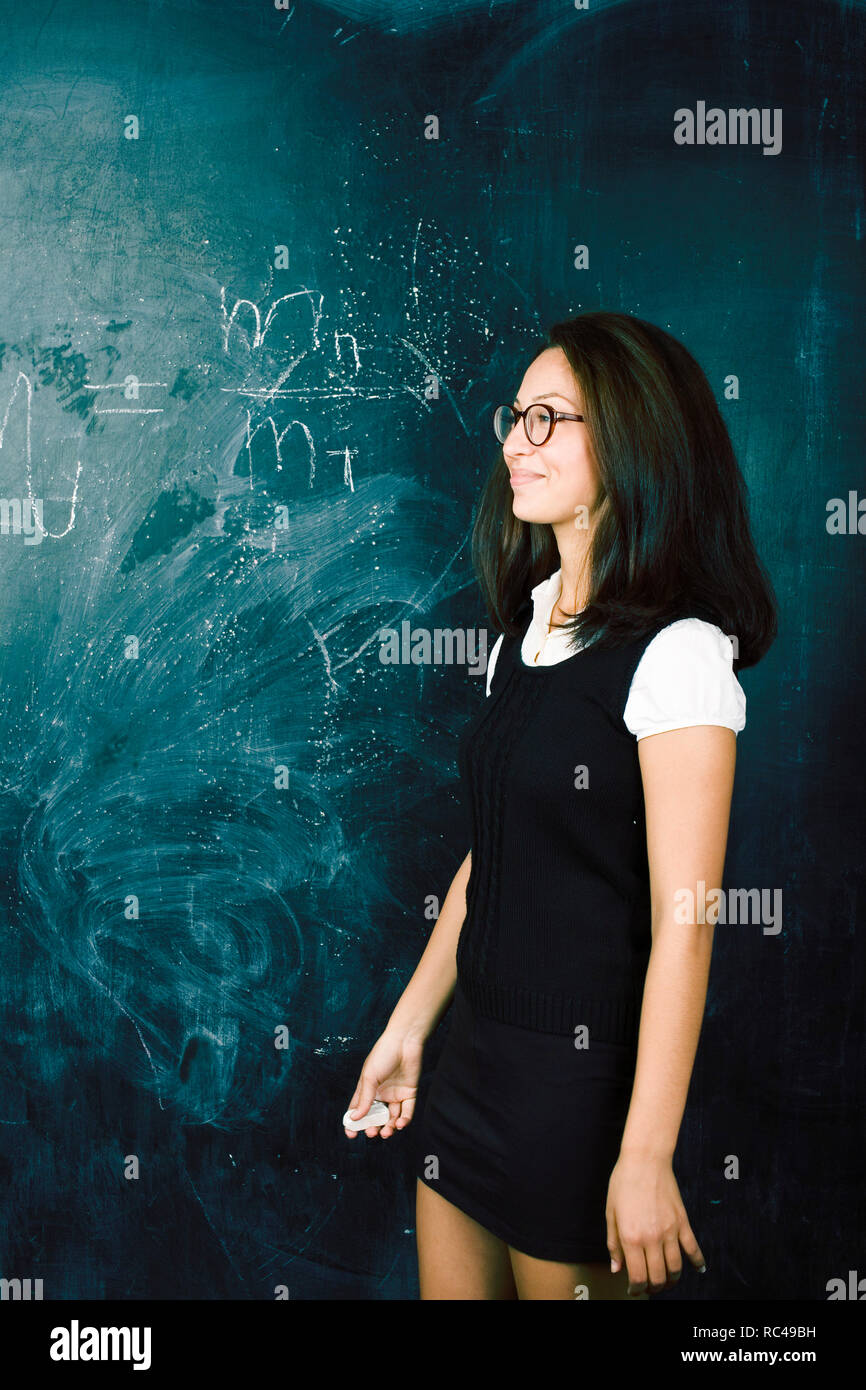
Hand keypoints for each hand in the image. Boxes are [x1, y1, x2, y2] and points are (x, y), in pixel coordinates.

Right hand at [343, 1029, 423, 1138]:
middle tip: (371, 1132)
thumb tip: (354, 1118)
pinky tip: (400, 1124)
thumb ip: (364, 1099)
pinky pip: (407, 1111)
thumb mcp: (370, 1077)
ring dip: (389, 1128)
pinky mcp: (409, 1093)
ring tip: (386, 1132)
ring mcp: (395, 1094)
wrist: (405, 1041)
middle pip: (376, 1117)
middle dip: (373, 1127)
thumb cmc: (383, 1055)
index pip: (358, 1109)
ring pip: (392, 1118)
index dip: (353, 1122)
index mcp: (367, 1089)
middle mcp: (381, 1094)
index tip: (351, 1134)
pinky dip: (404, 1120)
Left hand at [606, 1153, 706, 1295]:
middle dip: (653, 1287)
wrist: (645, 1159)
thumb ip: (614, 1243)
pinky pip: (693, 1248)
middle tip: (649, 1286)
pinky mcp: (682, 1222)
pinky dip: (697, 1262)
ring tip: (667, 1281)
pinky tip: (698, 1269)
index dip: (636, 1289)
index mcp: (631, 1237)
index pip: (637, 1277)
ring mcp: (670, 1231)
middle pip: (658, 1277)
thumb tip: (617, 1269)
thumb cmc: (623, 1183)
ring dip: (672, 1280)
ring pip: (675, 1268)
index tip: (634, 1290)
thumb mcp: (610, 1213)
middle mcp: (652, 1238)